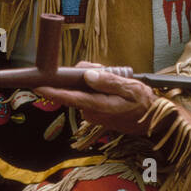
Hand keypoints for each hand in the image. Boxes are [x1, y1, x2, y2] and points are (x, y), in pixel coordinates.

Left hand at [33, 61, 154, 136]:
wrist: (154, 122)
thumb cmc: (144, 105)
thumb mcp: (131, 88)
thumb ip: (108, 81)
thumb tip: (87, 75)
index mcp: (99, 106)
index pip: (70, 98)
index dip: (52, 91)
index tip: (37, 86)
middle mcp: (92, 112)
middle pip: (76, 88)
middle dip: (83, 75)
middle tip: (104, 69)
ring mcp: (92, 115)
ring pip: (83, 91)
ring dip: (92, 81)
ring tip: (113, 78)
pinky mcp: (95, 114)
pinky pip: (89, 96)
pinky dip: (96, 88)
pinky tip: (111, 86)